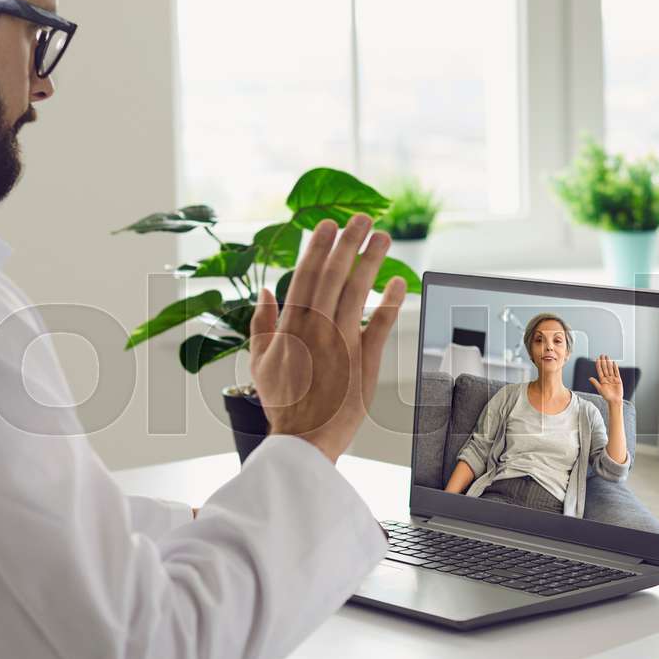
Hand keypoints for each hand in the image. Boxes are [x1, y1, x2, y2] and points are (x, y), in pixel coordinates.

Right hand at [248, 215, 406, 463]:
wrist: (304, 440)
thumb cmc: (282, 402)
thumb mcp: (258, 361)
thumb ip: (260, 323)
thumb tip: (265, 291)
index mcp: (290, 325)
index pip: (305, 275)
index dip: (318, 247)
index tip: (328, 225)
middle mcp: (316, 328)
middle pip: (334, 275)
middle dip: (349, 242)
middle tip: (362, 218)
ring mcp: (342, 342)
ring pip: (358, 291)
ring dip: (372, 261)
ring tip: (384, 237)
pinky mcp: (365, 360)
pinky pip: (381, 323)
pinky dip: (390, 301)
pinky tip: (399, 282)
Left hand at [588, 354, 623, 405]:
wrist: (615, 400)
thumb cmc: (607, 396)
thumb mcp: (600, 389)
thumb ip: (595, 383)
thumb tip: (589, 378)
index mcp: (602, 380)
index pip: (600, 370)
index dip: (598, 364)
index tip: (597, 359)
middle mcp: (607, 378)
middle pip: (605, 368)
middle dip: (603, 361)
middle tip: (602, 355)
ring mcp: (612, 378)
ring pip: (610, 369)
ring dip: (609, 363)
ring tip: (607, 357)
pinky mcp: (618, 380)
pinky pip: (616, 372)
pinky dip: (615, 367)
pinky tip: (614, 362)